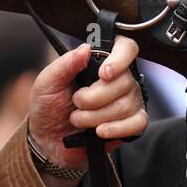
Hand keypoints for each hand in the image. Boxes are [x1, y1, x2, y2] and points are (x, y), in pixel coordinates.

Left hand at [27, 36, 148, 167]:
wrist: (47, 138)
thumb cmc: (48, 105)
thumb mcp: (47, 82)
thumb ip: (65, 64)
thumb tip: (85, 48)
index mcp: (100, 63)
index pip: (126, 48)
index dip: (119, 60)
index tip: (103, 74)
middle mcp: (119, 79)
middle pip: (124, 82)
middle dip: (95, 98)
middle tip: (76, 102)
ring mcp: (128, 101)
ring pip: (127, 105)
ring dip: (97, 116)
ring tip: (78, 119)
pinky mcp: (131, 124)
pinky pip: (138, 124)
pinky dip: (117, 129)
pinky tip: (100, 132)